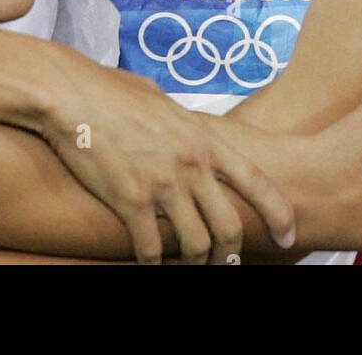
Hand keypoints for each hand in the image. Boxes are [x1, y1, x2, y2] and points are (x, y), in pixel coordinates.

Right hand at [39, 55, 295, 263]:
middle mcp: (191, 164)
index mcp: (205, 139)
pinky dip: (153, 264)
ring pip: (196, 246)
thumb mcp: (163, 102)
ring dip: (195, 265)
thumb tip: (186, 134)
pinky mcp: (130, 201)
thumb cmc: (112, 93)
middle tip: (223, 264)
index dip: (278, 213)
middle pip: (229, 227)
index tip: (288, 236)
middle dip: (230, 255)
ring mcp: (162, 185)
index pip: (257, 182)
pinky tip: (150, 264)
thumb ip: (183, 126)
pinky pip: (151, 249)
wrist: (72, 95)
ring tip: (189, 269)